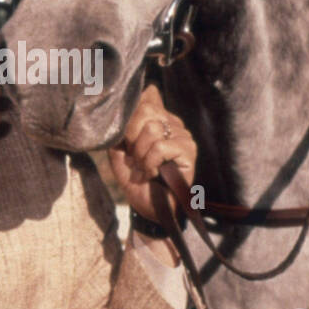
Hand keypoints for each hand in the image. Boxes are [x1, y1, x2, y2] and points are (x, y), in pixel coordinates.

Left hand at [108, 84, 196, 224]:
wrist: (149, 209)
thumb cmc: (135, 181)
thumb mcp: (119, 152)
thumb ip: (121, 128)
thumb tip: (126, 105)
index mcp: (157, 120)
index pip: (144, 99)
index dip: (129, 120)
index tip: (127, 143)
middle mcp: (172, 124)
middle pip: (145, 109)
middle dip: (132, 137)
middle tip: (135, 158)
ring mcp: (182, 136)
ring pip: (152, 129)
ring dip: (141, 154)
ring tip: (144, 168)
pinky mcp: (188, 151)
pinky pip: (161, 147)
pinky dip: (150, 163)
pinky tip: (154, 174)